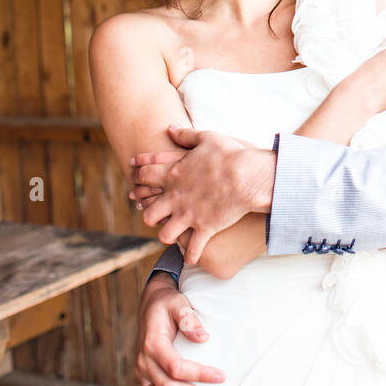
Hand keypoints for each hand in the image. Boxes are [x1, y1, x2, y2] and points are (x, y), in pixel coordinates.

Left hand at [131, 126, 275, 259]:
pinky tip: (192, 257)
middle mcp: (176, 197)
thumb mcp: (207, 138)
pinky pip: (193, 248)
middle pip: (148, 213)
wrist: (248, 176)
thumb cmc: (230, 155)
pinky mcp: (205, 228)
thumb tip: (170, 128)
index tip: (136, 181)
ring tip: (173, 235)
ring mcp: (189, 215)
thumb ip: (185, 135)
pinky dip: (192, 255)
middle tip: (157, 214)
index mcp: (174, 173)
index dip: (137, 178)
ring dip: (168, 236)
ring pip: (165, 234)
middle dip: (149, 214)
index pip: (144, 176)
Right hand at [136, 274, 225, 385]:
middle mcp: (144, 361)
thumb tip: (203, 337)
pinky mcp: (141, 377)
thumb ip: (188, 318)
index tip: (221, 377)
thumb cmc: (168, 304)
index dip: (199, 374)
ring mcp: (141, 371)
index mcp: (153, 344)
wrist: (149, 305)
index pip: (176, 366)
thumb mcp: (178, 303)